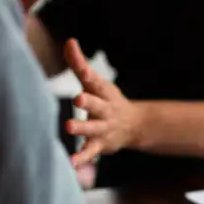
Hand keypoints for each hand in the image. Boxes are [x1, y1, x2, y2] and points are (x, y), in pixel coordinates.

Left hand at [63, 39, 144, 166]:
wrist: (134, 125)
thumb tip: (69, 41)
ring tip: (69, 127)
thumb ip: (79, 64)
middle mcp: (105, 110)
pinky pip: (91, 152)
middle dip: (88, 102)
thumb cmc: (106, 100)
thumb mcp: (95, 82)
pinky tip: (71, 163)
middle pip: (97, 105)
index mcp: (103, 92)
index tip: (79, 64)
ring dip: (82, 128)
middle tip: (78, 98)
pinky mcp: (101, 144)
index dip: (86, 72)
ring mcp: (104, 128)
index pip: (94, 80)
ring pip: (93, 129)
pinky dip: (82, 158)